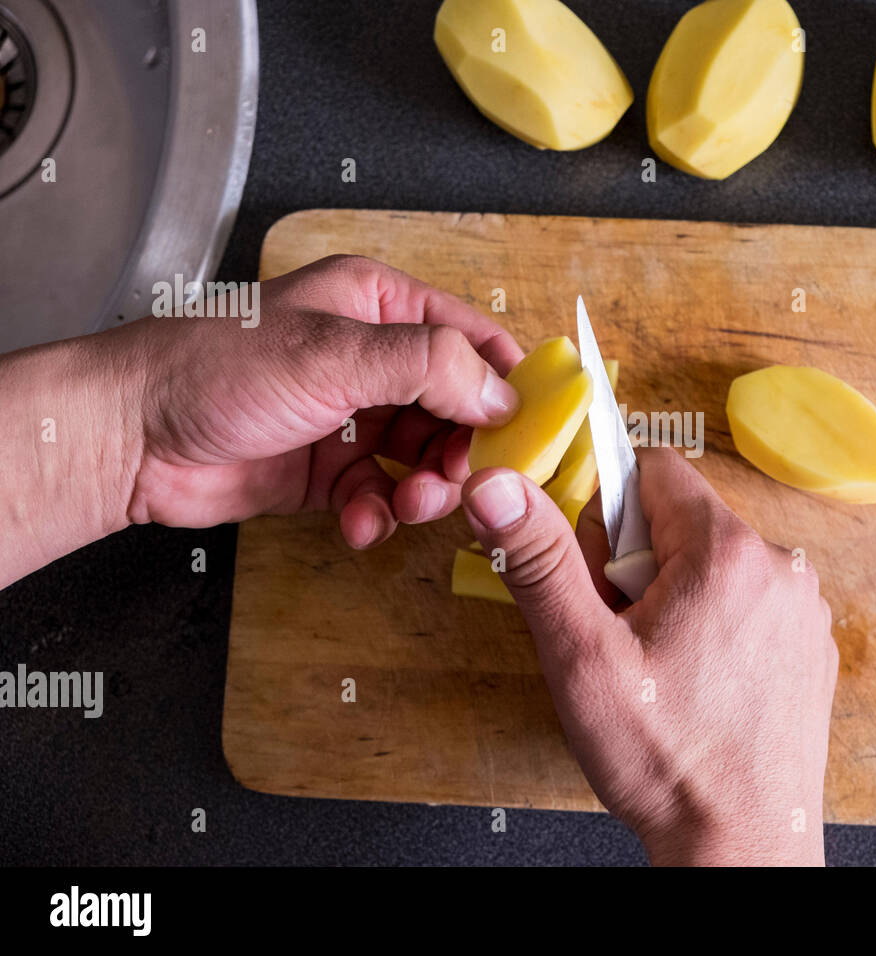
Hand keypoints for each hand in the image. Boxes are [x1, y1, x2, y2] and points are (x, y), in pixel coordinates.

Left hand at [0, 255, 522, 586]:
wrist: (130, 437)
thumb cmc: (214, 369)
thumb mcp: (333, 353)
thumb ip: (428, 367)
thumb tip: (502, 395)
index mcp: (378, 305)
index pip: (473, 337)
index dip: (509, 383)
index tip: (536, 430)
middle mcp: (371, 357)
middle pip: (458, 407)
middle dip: (465, 450)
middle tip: (462, 481)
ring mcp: (350, 416)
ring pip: (425, 458)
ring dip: (425, 490)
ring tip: (405, 506)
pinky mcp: (327, 470)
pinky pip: (380, 496)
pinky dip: (378, 514)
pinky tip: (358, 522)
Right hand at [460, 447, 837, 865]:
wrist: (742, 850)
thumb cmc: (667, 762)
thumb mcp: (583, 658)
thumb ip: (540, 561)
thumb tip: (496, 485)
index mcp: (727, 553)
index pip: (653, 471)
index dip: (607, 520)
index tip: (599, 581)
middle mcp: (781, 567)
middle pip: (682, 521)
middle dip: (638, 567)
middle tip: (626, 641)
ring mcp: (803, 609)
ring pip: (714, 564)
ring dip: (677, 599)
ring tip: (663, 673)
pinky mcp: (811, 646)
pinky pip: (749, 603)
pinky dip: (717, 629)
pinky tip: (700, 688)